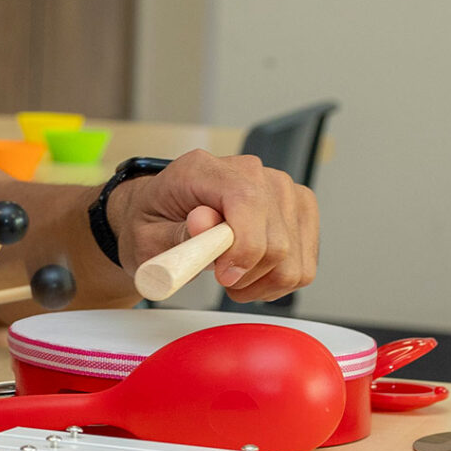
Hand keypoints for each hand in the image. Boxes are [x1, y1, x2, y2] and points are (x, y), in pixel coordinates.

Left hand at [104, 149, 317, 302]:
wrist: (159, 216)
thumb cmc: (151, 224)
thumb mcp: (146, 237)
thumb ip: (175, 234)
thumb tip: (204, 222)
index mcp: (203, 168)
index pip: (247, 201)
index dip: (243, 248)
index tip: (223, 276)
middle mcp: (249, 171)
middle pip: (276, 239)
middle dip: (246, 272)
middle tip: (217, 276)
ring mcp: (280, 189)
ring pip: (293, 258)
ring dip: (261, 282)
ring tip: (231, 277)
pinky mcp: (299, 210)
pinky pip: (303, 265)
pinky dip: (277, 281)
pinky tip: (250, 275)